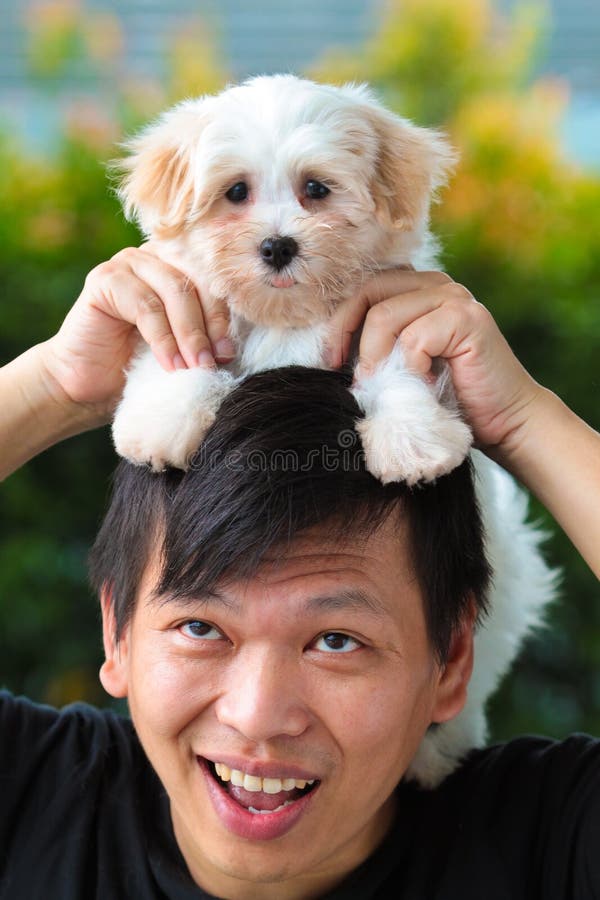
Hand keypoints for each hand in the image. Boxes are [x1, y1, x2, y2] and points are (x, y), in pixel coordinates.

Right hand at [40, 244, 231, 423]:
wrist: (89, 388)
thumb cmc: (140, 370)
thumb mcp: (184, 350)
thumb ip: (208, 337)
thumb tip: (239, 345)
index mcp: (179, 268)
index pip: (214, 280)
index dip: (225, 316)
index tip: (230, 353)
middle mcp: (155, 258)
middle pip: (198, 282)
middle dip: (210, 326)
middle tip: (213, 364)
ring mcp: (127, 263)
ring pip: (175, 291)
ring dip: (189, 334)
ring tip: (196, 368)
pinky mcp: (104, 279)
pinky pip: (146, 305)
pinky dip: (162, 337)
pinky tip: (169, 364)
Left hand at [327, 269, 543, 456]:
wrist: (505, 424)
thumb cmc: (451, 401)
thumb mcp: (403, 370)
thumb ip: (378, 351)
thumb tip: (329, 356)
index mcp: (419, 291)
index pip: (365, 289)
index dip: (340, 321)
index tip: (330, 360)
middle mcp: (438, 285)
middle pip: (370, 292)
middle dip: (346, 333)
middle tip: (345, 373)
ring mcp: (456, 298)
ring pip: (385, 316)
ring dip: (376, 360)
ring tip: (386, 389)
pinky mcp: (468, 319)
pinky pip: (414, 339)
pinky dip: (409, 370)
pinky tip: (423, 390)